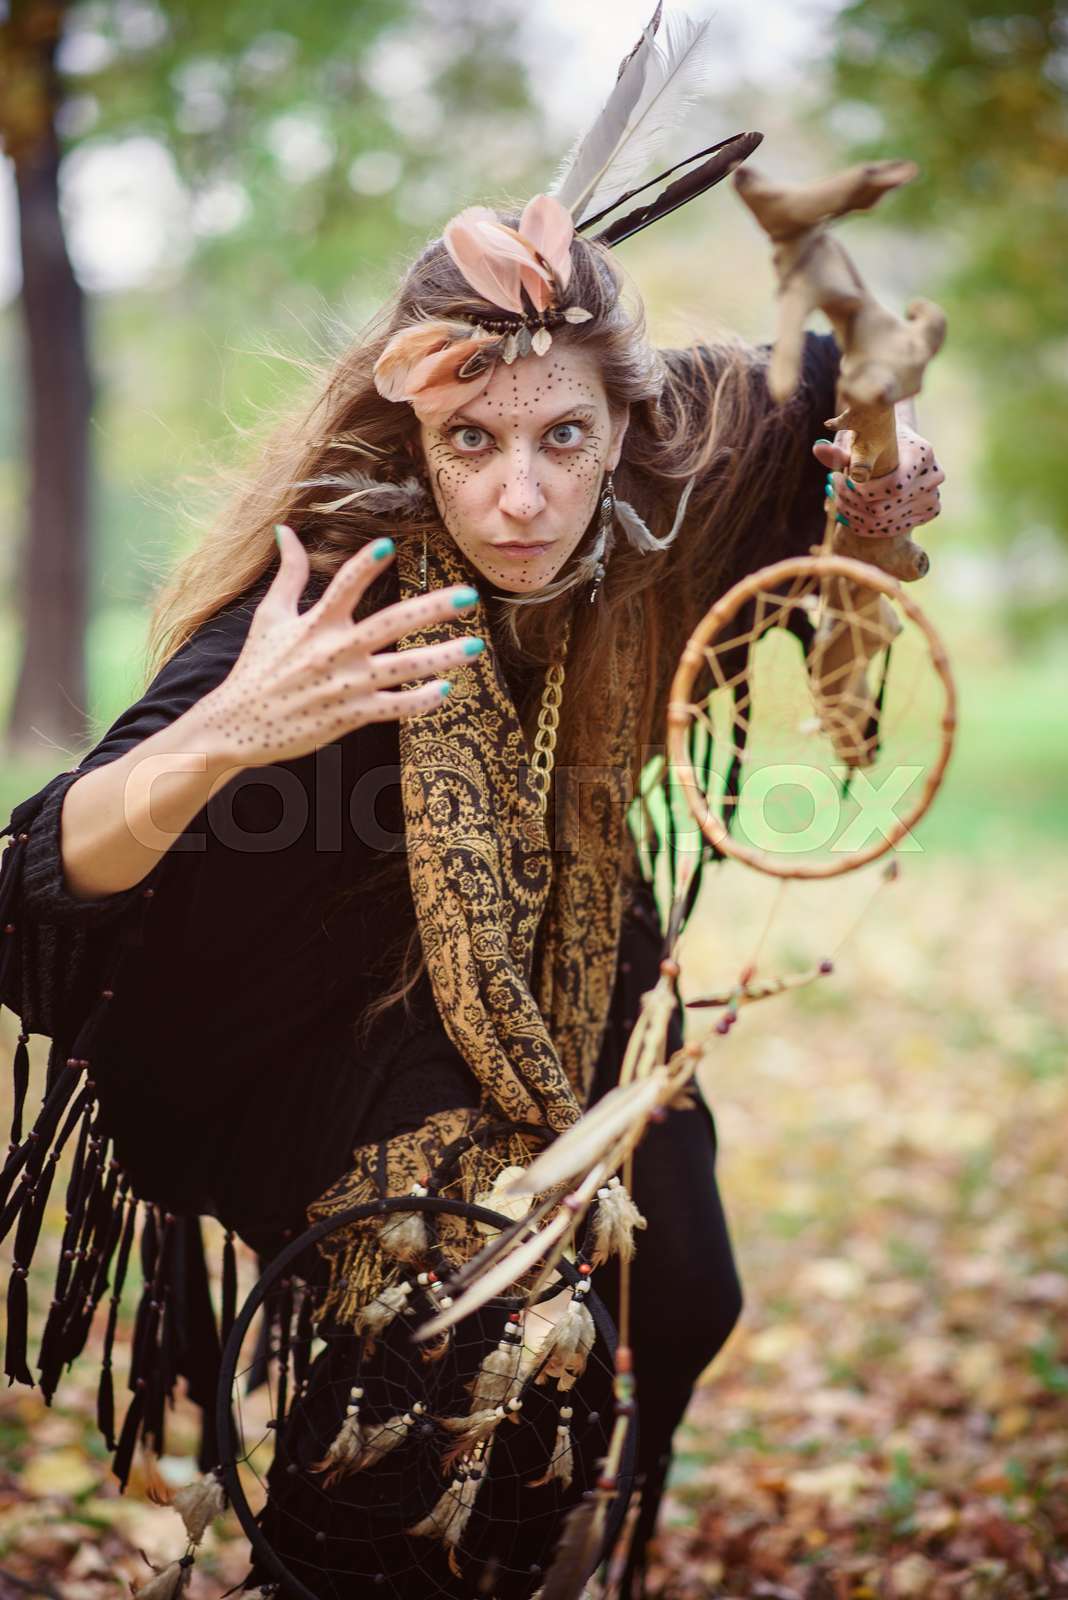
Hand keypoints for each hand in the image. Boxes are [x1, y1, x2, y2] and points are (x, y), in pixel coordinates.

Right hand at [198, 529, 482, 766]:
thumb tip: (287, 531)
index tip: (389, 545)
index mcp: (315, 624)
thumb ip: (288, 574)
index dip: (364, 565)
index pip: (344, 586)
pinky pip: (394, 707)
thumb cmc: (256, 669)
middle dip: (433, 609)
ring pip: (403, 668)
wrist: (237, 726)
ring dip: (442, 658)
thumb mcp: (270, 617)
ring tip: (476, 647)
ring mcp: (346, 685)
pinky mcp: (350, 716)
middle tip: (470, 596)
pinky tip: (446, 690)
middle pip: (391, 624)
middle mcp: (334, 651)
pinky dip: (421, 700)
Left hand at [812, 421, 944, 563]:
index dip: (861, 491)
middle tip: (830, 491)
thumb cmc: (876, 439)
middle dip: (850, 503)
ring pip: (884, 523)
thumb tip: (818, 449)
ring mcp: (933, 497)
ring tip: (835, 502)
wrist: (898, 445)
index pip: (892, 486)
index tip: (838, 479)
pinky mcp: (928, 513)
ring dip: (853, 516)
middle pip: (884, 507)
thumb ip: (840, 449)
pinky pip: (891, 530)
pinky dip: (864, 526)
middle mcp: (934, 476)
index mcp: (923, 453)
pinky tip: (848, 515)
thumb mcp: (858, 440)